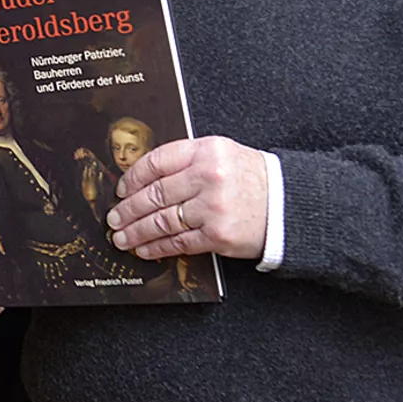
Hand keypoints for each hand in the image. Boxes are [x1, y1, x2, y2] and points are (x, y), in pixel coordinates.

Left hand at [105, 135, 268, 260]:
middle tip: (113, 218)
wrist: (289, 205)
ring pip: (161, 221)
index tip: (121, 189)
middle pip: (154, 195)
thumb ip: (187, 160)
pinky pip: (178, 243)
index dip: (133, 177)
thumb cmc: (252, 178)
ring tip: (121, 237)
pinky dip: (157, 248)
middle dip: (128, 209)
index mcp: (206, 151)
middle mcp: (208, 178)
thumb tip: (143, 179)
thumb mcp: (222, 154)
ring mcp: (212, 208)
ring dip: (136, 232)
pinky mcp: (218, 236)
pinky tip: (145, 250)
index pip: (157, 162)